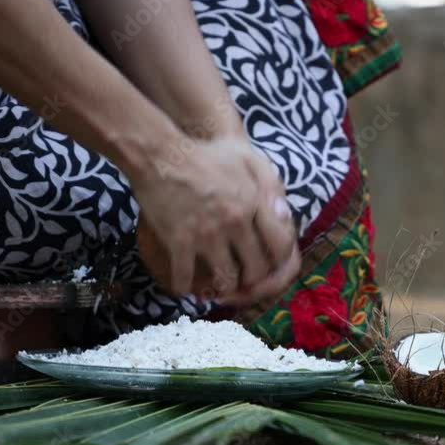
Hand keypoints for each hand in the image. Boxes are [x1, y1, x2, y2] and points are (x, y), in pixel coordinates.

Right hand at [133, 137, 299, 304]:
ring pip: (225, 279)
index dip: (278, 261)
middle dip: (252, 280)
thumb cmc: (205, 155)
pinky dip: (184, 287)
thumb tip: (284, 215)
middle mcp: (235, 222)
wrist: (160, 155)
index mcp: (253, 203)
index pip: (280, 245)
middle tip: (243, 281)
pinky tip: (184, 286)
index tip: (269, 263)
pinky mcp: (179, 242)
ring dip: (223, 288)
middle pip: (255, 268)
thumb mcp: (248, 159)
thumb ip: (271, 185)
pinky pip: (185, 278)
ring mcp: (207, 235)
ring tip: (218, 287)